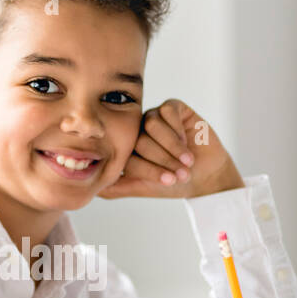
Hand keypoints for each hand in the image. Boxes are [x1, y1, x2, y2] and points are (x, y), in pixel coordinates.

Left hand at [99, 98, 244, 199]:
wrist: (205, 175)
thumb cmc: (174, 182)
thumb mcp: (142, 187)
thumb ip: (115, 188)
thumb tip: (91, 189)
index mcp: (127, 147)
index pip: (128, 155)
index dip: (149, 169)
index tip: (168, 182)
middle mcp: (138, 130)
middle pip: (139, 140)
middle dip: (163, 160)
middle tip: (181, 173)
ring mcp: (154, 117)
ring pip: (152, 125)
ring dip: (172, 146)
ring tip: (187, 160)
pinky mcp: (172, 108)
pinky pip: (167, 112)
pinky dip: (178, 130)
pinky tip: (189, 141)